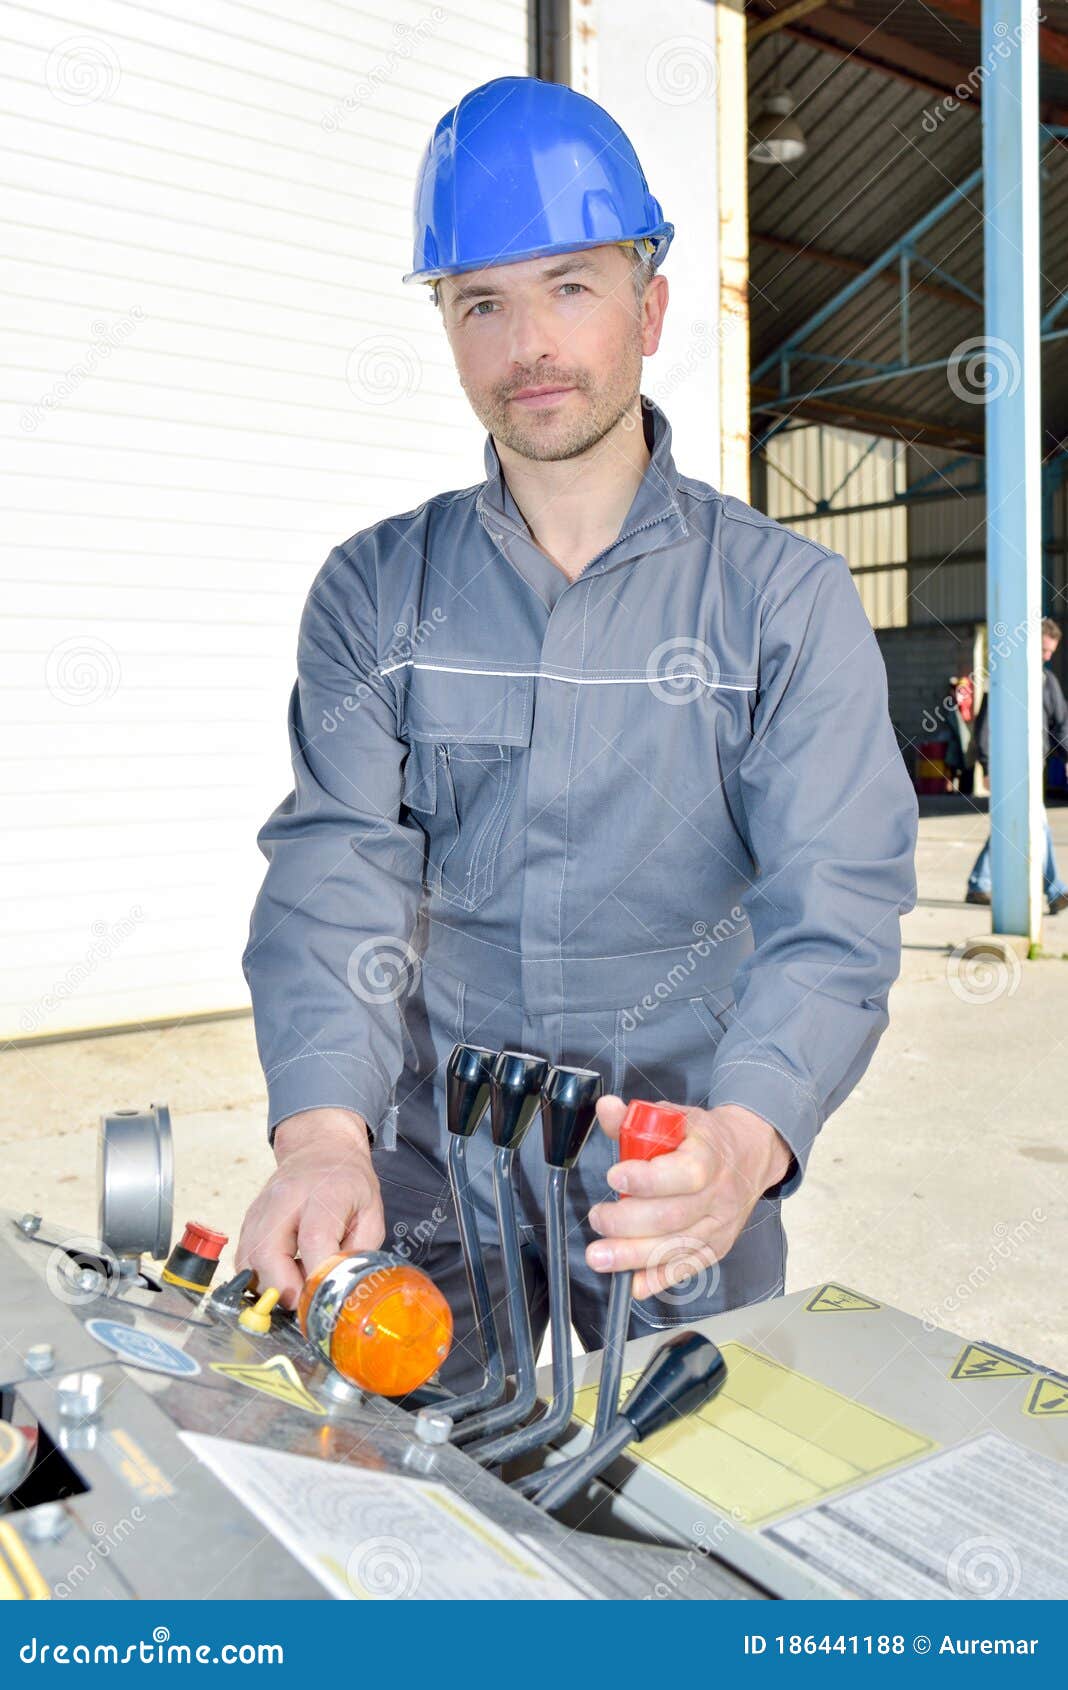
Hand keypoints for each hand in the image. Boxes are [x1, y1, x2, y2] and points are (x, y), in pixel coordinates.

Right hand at [236, 1108, 384, 1309]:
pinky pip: (243, 1260)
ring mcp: (261, 1209)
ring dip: (269, 1286)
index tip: (323, 1299)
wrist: (320, 1149)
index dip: (315, 1277)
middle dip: (284, 1290)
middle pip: (268, 1253)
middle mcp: (286, 1200)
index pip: (314, 1240)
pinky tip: (283, 1274)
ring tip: (297, 1283)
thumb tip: (342, 1290)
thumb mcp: (372, 1213)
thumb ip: (358, 1252)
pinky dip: (259, 1277)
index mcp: (325, 1194)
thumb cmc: (349, 1184)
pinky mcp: (248, 1220)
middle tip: (305, 1302)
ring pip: (249, 1261)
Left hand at [584, 1099, 792, 1298]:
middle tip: (598, 1218)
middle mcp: (717, 1195)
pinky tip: (631, 1283)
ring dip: (633, 1255)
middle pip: (673, 1216)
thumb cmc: (704, 1139)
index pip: (684, 1173)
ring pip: (677, 1247)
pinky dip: (656, 1279)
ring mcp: (718, 1226)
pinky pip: (686, 1268)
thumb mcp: (675, 1119)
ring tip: (600, 1256)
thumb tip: (606, 1109)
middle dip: (628, 1222)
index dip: (647, 1179)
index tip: (615, 1177)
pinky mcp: (716, 1248)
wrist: (750, 1156)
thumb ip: (635, 1120)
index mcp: (709, 1157)